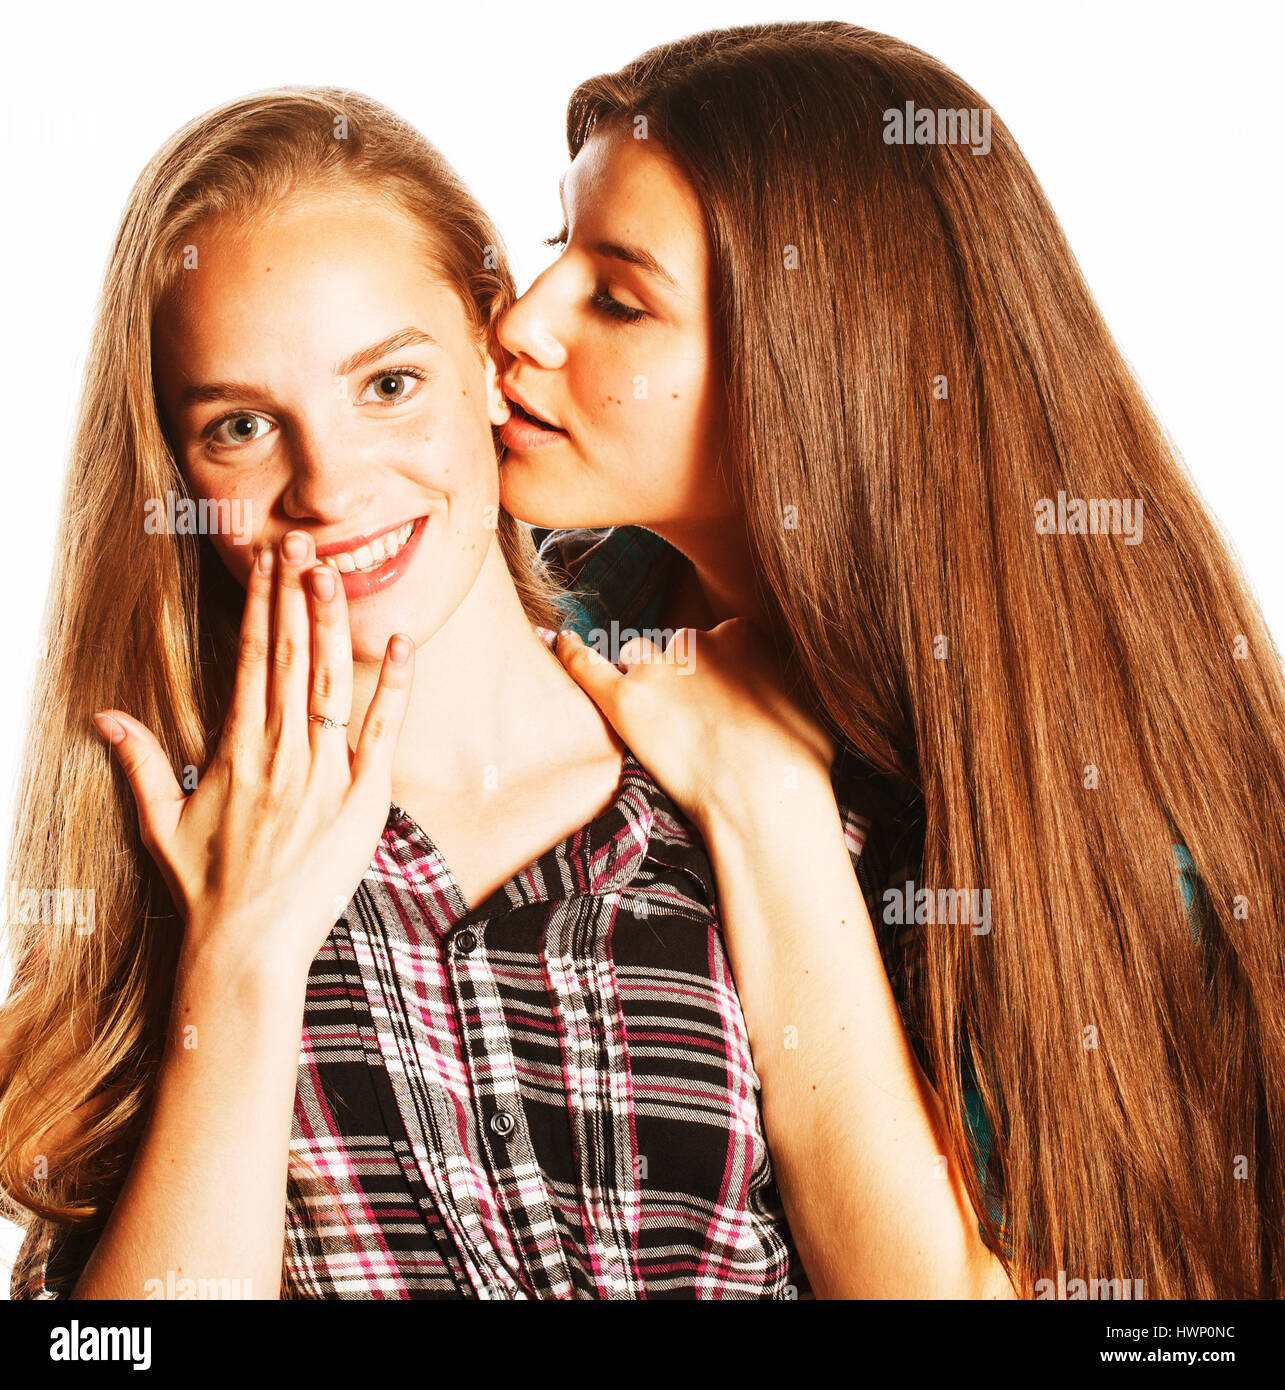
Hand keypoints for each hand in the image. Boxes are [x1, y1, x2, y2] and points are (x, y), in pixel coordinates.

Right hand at [90, 530, 414, 982]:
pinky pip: (380, 731)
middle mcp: (278, 753)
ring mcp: (323, 774)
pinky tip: (399, 643)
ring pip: (328, 682)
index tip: (265, 563)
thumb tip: (104, 718)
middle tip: (302, 541)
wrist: (247, 947)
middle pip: (288, 657)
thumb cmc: (207, 889)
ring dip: (332, 624)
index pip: (249, 660)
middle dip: (295, 594)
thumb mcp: (162, 823)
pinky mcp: (363, 799)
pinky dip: (392, 686)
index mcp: (236, 752)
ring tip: (333, 572)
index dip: (259, 606)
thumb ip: (140, 763)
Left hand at [554, 618, 834, 835]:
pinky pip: (587, 665)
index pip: (721, 645)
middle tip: (705, 733)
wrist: (769, 797)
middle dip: (688, 685)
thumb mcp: (812, 703)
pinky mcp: (627, 701)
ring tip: (669, 732)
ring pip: (641, 662)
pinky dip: (571, 652)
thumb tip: (781, 687)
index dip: (722, 679)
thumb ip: (785, 681)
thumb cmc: (799, 763)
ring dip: (648, 687)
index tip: (730, 709)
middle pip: (682, 654)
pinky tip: (560, 640)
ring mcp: (660, 670)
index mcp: (745, 634)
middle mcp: (700, 640)